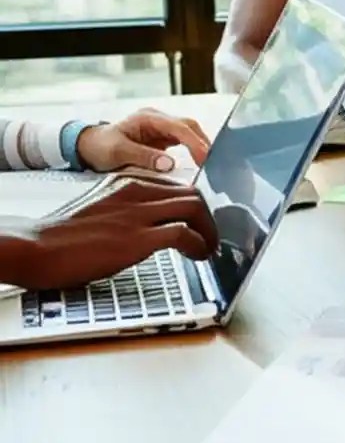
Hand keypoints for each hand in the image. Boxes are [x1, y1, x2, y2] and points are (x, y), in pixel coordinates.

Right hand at [0, 178, 217, 290]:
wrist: (36, 248)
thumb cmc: (64, 237)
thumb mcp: (104, 213)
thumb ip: (129, 213)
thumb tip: (152, 228)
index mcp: (128, 186)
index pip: (177, 186)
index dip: (196, 206)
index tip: (202, 222)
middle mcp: (137, 193)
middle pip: (193, 194)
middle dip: (209, 218)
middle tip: (211, 238)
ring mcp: (138, 214)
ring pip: (194, 207)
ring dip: (210, 231)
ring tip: (208, 249)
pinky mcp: (137, 238)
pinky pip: (184, 233)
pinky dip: (199, 245)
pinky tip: (198, 256)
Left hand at [77, 108, 209, 173]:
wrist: (87, 146)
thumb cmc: (99, 147)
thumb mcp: (118, 152)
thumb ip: (144, 157)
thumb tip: (170, 164)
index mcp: (148, 118)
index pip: (179, 127)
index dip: (195, 143)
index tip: (205, 158)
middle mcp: (158, 119)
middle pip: (189, 126)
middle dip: (203, 143)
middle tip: (213, 163)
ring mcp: (161, 128)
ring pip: (189, 132)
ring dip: (201, 146)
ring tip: (210, 164)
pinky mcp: (162, 138)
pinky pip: (184, 141)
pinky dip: (194, 149)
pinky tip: (200, 161)